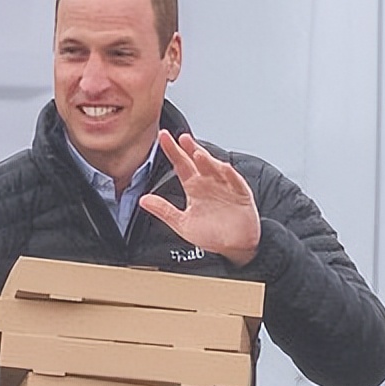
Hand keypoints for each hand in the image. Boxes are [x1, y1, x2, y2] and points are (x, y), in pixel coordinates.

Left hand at [139, 130, 260, 266]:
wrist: (234, 247)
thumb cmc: (212, 235)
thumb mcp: (182, 223)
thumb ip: (164, 210)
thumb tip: (143, 200)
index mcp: (194, 188)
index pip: (181, 165)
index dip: (172, 151)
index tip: (163, 138)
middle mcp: (209, 183)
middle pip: (198, 161)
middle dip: (191, 149)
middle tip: (182, 138)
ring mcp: (226, 187)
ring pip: (216, 169)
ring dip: (208, 161)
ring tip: (197, 153)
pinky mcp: (241, 194)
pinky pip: (236, 182)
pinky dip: (230, 176)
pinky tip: (224, 169)